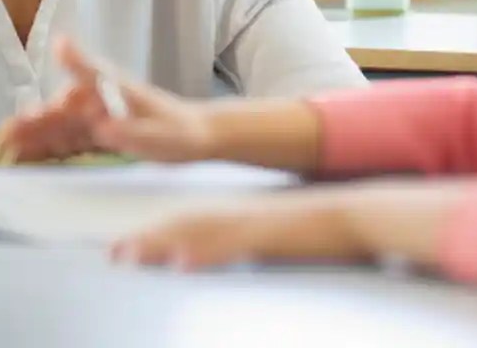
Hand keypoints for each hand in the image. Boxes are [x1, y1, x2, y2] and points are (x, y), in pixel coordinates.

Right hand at [7, 37, 216, 162]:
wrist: (197, 137)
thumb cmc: (181, 132)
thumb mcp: (160, 135)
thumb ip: (132, 131)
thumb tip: (102, 127)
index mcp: (119, 91)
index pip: (94, 72)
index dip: (76, 59)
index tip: (61, 46)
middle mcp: (104, 99)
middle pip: (66, 104)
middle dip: (40, 115)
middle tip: (14, 126)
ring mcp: (99, 115)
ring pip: (62, 123)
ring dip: (37, 131)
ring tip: (9, 141)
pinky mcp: (99, 132)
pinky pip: (68, 139)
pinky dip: (48, 145)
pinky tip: (27, 154)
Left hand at [111, 181, 464, 271]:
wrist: (361, 212)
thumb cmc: (327, 228)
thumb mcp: (283, 234)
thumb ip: (254, 243)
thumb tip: (233, 255)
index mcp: (245, 217)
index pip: (193, 223)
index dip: (158, 234)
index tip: (128, 246)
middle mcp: (243, 218)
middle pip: (187, 226)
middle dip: (149, 239)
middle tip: (115, 252)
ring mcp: (255, 227)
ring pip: (200, 234)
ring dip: (164, 245)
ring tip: (132, 256)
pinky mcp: (272, 238)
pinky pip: (233, 247)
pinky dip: (206, 254)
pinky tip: (184, 264)